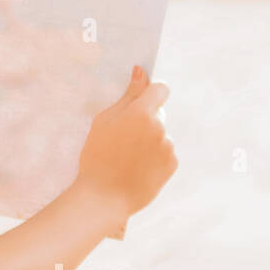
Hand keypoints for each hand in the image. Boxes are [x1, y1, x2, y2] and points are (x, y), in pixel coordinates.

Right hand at [72, 65, 177, 235]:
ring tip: (127, 158)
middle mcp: (160, 127)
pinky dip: (154, 157)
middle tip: (122, 139)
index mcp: (142, 113)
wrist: (104, 197)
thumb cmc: (97, 156)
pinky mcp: (172, 164)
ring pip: (161, 134)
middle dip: (145, 121)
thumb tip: (141, 72)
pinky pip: (165, 152)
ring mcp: (168, 147)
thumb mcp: (104, 121)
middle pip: (158, 114)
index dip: (151, 93)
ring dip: (149, 140)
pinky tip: (137, 168)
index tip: (140, 102)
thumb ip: (127, 95)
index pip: (161, 89)